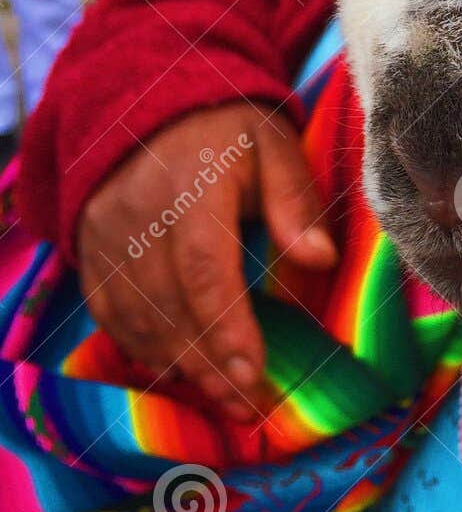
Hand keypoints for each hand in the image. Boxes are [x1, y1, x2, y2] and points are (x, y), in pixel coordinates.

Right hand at [79, 104, 335, 419]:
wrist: (154, 105)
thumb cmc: (229, 130)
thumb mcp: (274, 144)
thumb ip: (296, 199)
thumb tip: (322, 259)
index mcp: (191, 184)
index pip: (203, 268)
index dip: (226, 327)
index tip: (252, 374)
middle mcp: (138, 214)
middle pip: (167, 304)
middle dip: (208, 363)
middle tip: (247, 405)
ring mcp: (105, 234)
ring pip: (135, 316)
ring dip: (178, 363)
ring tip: (224, 399)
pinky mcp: (89, 249)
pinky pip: (108, 311)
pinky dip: (141, 346)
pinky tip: (178, 370)